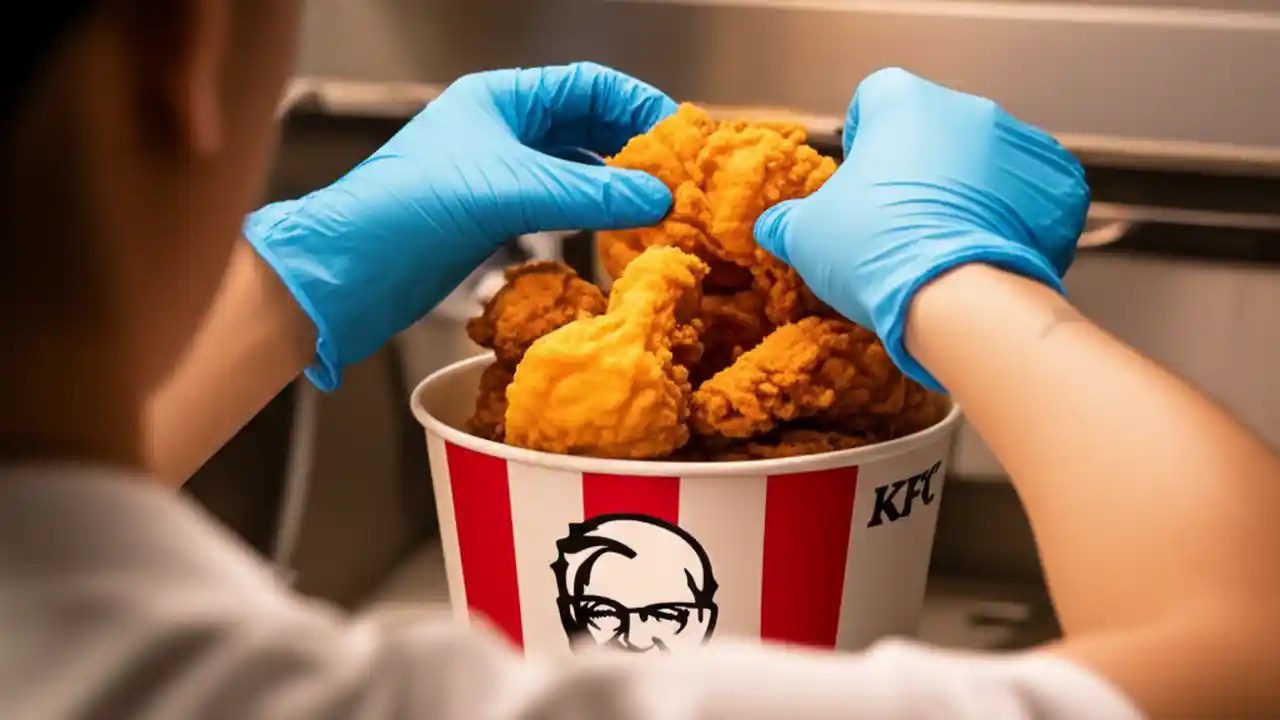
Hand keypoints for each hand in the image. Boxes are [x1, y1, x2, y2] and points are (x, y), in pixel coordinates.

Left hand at [246, 63, 675, 389]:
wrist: (349, 272)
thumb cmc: (409, 210)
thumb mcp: (510, 192)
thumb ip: (590, 195)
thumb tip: (659, 197)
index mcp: (500, 98)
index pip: (587, 86)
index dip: (637, 106)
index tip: (680, 136)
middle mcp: (502, 128)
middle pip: (586, 125)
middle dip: (633, 148)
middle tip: (678, 176)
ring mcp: (497, 172)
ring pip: (574, 168)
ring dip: (615, 185)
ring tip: (657, 207)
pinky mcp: (493, 215)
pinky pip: (558, 203)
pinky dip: (591, 213)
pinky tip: (615, 230)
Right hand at [754, 68, 1088, 388]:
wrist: (959, 301)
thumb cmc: (877, 251)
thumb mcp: (806, 237)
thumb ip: (787, 221)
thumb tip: (775, 226)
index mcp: (904, 102)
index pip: (874, 100)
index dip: (862, 141)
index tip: (860, 182)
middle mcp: (967, 108)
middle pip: (932, 132)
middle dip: (917, 170)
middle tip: (897, 224)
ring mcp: (1019, 143)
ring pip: (981, 162)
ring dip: (963, 192)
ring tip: (942, 244)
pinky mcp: (1057, 184)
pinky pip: (1027, 194)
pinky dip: (1009, 218)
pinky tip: (982, 253)